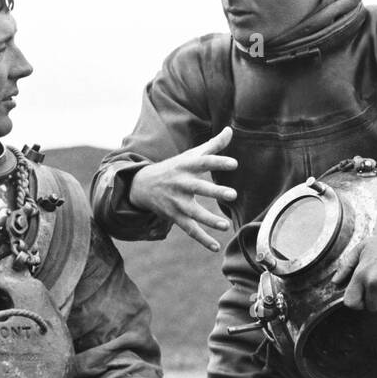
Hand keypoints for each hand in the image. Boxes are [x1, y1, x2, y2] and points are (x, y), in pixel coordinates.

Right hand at [128, 126, 237, 252]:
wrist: (142, 185)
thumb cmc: (174, 167)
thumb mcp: (190, 155)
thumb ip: (212, 145)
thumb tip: (231, 130)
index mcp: (186, 166)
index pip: (204, 162)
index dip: (218, 162)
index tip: (234, 164)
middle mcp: (181, 184)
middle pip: (199, 188)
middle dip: (215, 192)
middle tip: (233, 195)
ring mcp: (177, 202)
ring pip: (193, 213)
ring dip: (209, 220)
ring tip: (225, 226)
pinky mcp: (175, 217)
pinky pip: (190, 230)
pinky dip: (202, 239)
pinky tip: (216, 247)